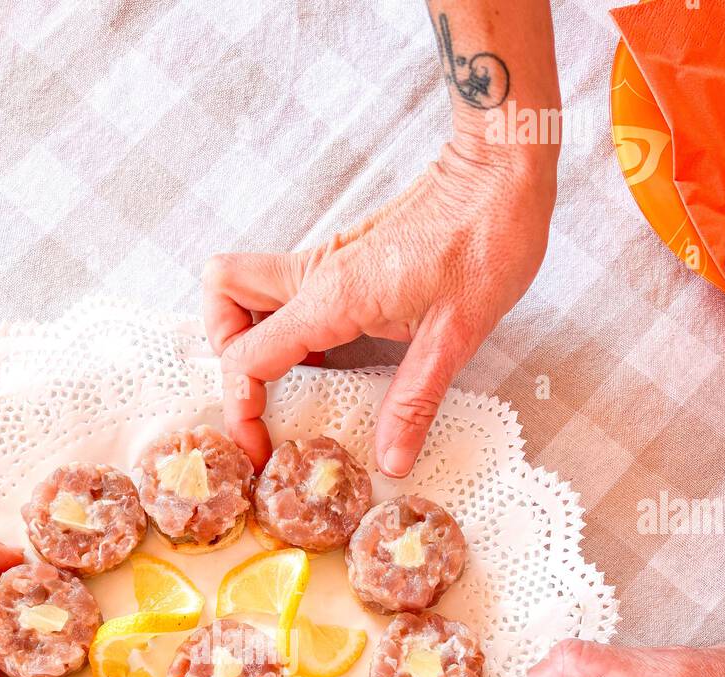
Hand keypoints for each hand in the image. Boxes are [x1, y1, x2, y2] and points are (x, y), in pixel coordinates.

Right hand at [203, 138, 554, 474]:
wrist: (503, 168)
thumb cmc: (486, 235)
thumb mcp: (458, 333)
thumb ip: (415, 400)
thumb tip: (390, 460)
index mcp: (332, 296)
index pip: (245, 356)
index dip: (241, 410)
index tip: (260, 447)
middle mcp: (316, 275)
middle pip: (221, 299)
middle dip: (226, 354)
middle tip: (263, 400)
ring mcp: (326, 264)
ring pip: (245, 289)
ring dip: (248, 335)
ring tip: (287, 383)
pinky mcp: (344, 261)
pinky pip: (286, 294)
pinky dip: (285, 328)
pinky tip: (326, 361)